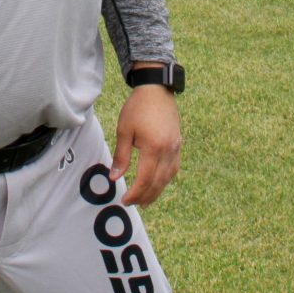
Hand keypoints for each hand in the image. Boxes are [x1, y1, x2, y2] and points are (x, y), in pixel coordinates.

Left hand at [110, 84, 181, 207]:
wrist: (156, 89)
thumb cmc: (138, 108)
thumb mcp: (124, 130)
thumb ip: (121, 156)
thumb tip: (114, 177)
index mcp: (153, 148)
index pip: (144, 179)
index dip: (135, 193)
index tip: (124, 199)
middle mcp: (168, 150)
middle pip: (158, 182)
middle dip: (145, 196)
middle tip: (132, 203)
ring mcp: (175, 147)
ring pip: (168, 177)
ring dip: (157, 191)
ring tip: (145, 200)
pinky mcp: (178, 144)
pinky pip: (174, 168)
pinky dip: (166, 179)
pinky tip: (158, 183)